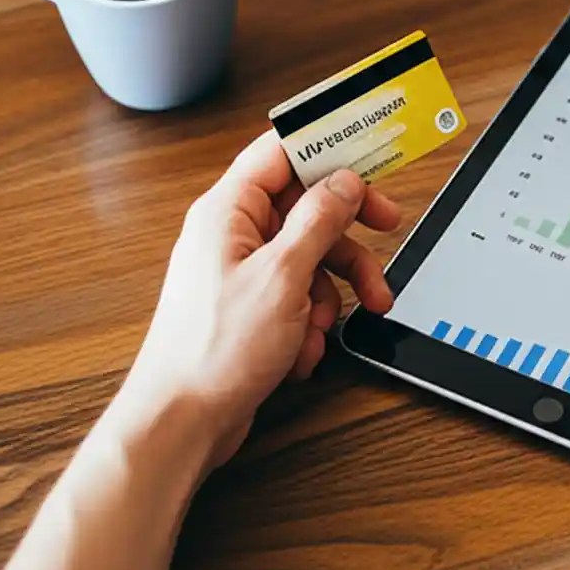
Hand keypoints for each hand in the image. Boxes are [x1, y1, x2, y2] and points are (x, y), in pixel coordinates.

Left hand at [116, 130, 400, 465]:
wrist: (182, 421)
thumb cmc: (212, 351)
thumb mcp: (283, 275)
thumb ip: (318, 220)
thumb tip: (343, 182)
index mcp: (228, 211)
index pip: (282, 153)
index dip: (328, 148)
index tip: (370, 150)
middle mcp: (232, 236)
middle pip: (307, 207)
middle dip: (347, 232)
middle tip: (387, 229)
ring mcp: (241, 273)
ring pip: (310, 257)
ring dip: (332, 290)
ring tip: (334, 322)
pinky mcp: (251, 309)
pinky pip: (298, 296)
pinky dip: (310, 321)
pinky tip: (301, 348)